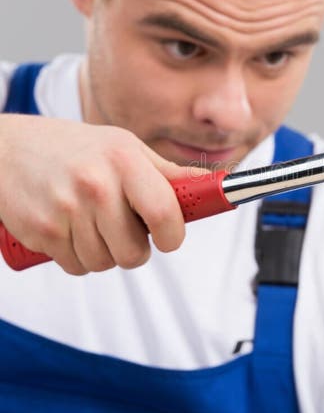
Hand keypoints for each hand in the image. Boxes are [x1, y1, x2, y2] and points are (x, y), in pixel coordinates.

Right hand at [0, 115, 189, 274]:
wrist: (5, 149)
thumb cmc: (72, 148)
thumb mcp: (121, 146)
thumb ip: (165, 172)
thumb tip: (214, 186)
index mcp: (123, 159)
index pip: (165, 212)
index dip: (173, 235)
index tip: (170, 238)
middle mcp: (96, 184)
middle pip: (134, 252)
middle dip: (134, 250)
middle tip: (125, 231)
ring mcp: (67, 210)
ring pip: (105, 263)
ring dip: (104, 254)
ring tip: (92, 225)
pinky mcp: (43, 232)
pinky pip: (77, 267)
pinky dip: (77, 257)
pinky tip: (69, 230)